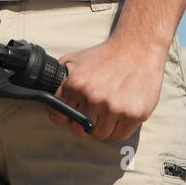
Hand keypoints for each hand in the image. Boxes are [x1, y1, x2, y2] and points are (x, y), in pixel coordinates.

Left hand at [48, 34, 169, 141]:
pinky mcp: (133, 114)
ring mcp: (114, 107)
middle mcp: (94, 97)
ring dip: (102, 126)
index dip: (65, 118)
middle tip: (93, 112)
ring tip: (108, 110)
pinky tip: (120, 112)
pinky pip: (119, 136)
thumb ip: (59, 82)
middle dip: (84, 124)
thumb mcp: (73, 61)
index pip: (60, 118)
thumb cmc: (104, 56)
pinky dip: (119, 128)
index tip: (71, 115)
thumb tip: (49, 102)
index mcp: (76, 84)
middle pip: (80, 130)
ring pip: (100, 134)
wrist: (136, 48)